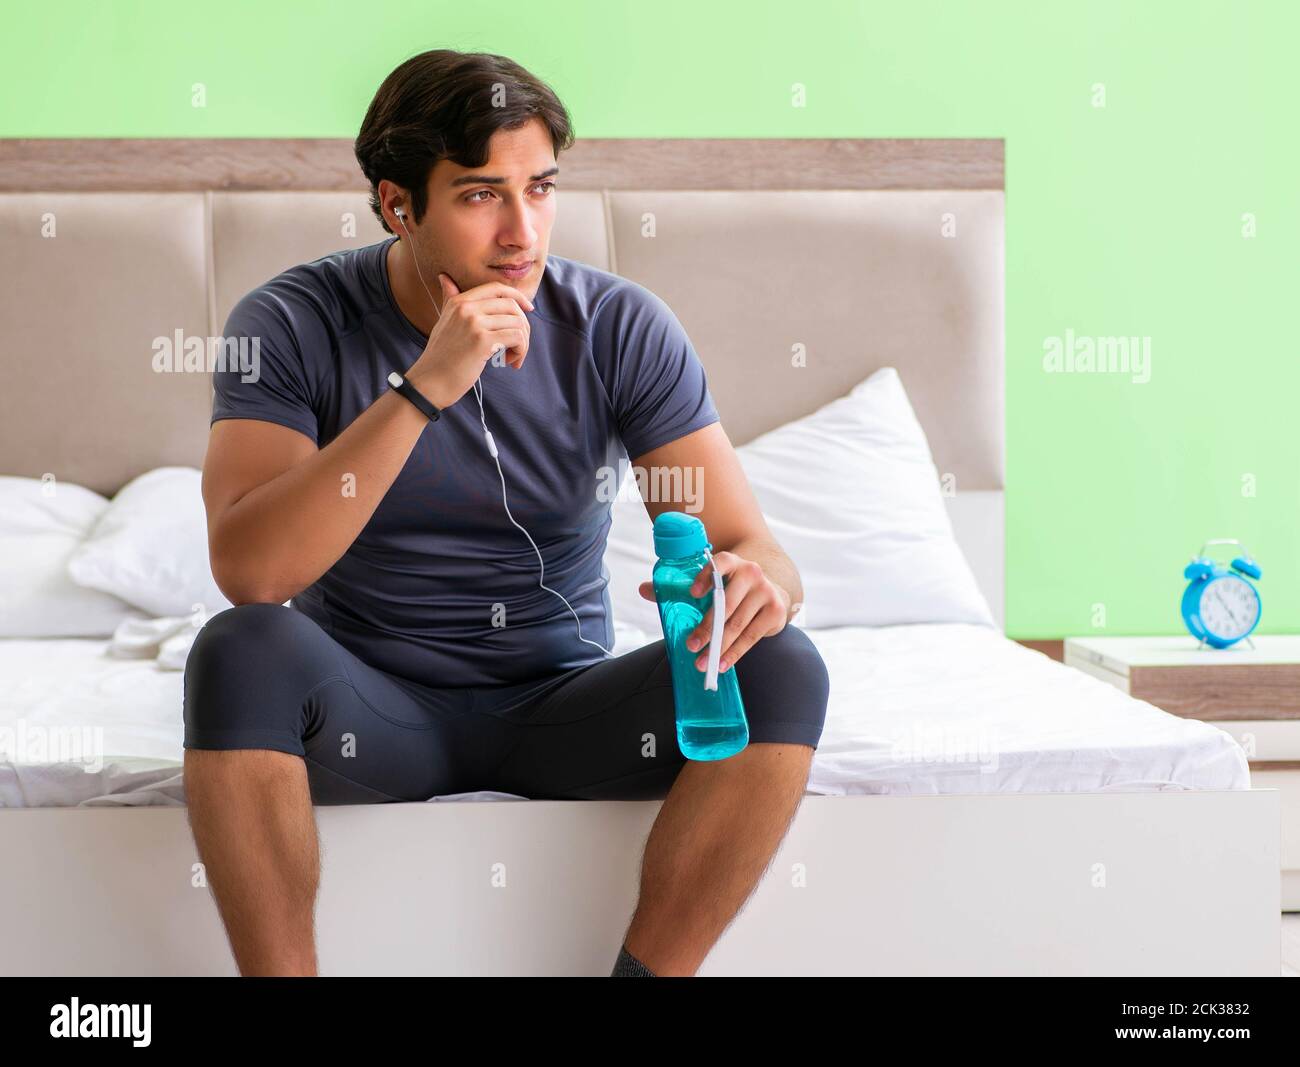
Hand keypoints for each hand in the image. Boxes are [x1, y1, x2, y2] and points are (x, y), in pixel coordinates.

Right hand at [407, 273, 532, 407]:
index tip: (528, 310)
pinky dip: (520, 351)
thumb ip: (449, 300)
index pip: (497, 288)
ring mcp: (474, 323)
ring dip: (523, 343)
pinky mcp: (482, 341)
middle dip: (523, 326)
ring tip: (512, 358)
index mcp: (459, 302)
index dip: (518, 296)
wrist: (430, 383)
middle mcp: (466, 308)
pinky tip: (509, 362)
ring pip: (518, 323)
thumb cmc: (440, 357)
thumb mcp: (443, 322)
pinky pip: (517, 338)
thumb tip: (445, 277)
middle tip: (519, 346)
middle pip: (512, 306)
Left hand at [637, 550, 790, 673]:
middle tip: (691, 645)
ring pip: (738, 623)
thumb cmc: (730, 589)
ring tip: (702, 662)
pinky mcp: (776, 612)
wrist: (770, 590)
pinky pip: (752, 637)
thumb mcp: (709, 584)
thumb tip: (643, 589)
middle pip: (726, 602)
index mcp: (732, 562)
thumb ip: (676, 588)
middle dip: (707, 627)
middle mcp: (752, 572)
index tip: (693, 594)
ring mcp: (766, 592)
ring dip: (719, 646)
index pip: (720, 562)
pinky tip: (722, 664)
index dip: (706, 576)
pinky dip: (735, 653)